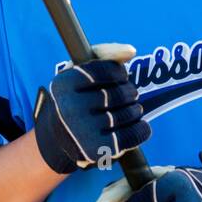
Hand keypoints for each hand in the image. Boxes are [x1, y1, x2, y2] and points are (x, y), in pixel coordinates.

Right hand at [33, 42, 150, 174]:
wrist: (60, 137)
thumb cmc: (77, 96)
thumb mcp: (81, 70)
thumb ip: (106, 53)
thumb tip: (130, 51)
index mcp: (63, 84)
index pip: (107, 70)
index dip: (120, 74)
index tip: (120, 78)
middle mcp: (70, 108)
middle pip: (120, 94)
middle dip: (129, 93)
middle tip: (126, 96)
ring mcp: (82, 132)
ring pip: (129, 114)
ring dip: (136, 110)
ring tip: (130, 111)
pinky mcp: (96, 151)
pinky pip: (134, 134)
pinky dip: (142, 129)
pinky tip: (136, 125)